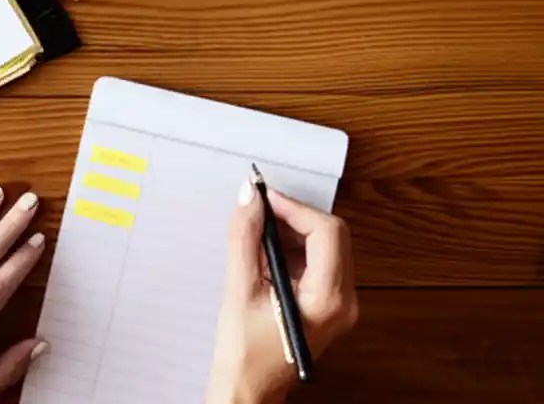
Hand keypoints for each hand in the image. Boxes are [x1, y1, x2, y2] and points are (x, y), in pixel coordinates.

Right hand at [207, 182, 359, 403]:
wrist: (248, 390)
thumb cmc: (244, 354)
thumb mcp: (239, 290)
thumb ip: (245, 239)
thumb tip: (249, 200)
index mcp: (329, 299)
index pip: (326, 232)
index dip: (294, 208)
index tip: (264, 198)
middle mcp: (344, 302)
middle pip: (332, 236)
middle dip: (295, 216)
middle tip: (260, 209)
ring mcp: (339, 305)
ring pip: (327, 247)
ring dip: (294, 232)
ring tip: (257, 232)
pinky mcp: (328, 306)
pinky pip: (319, 263)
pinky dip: (294, 250)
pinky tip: (264, 254)